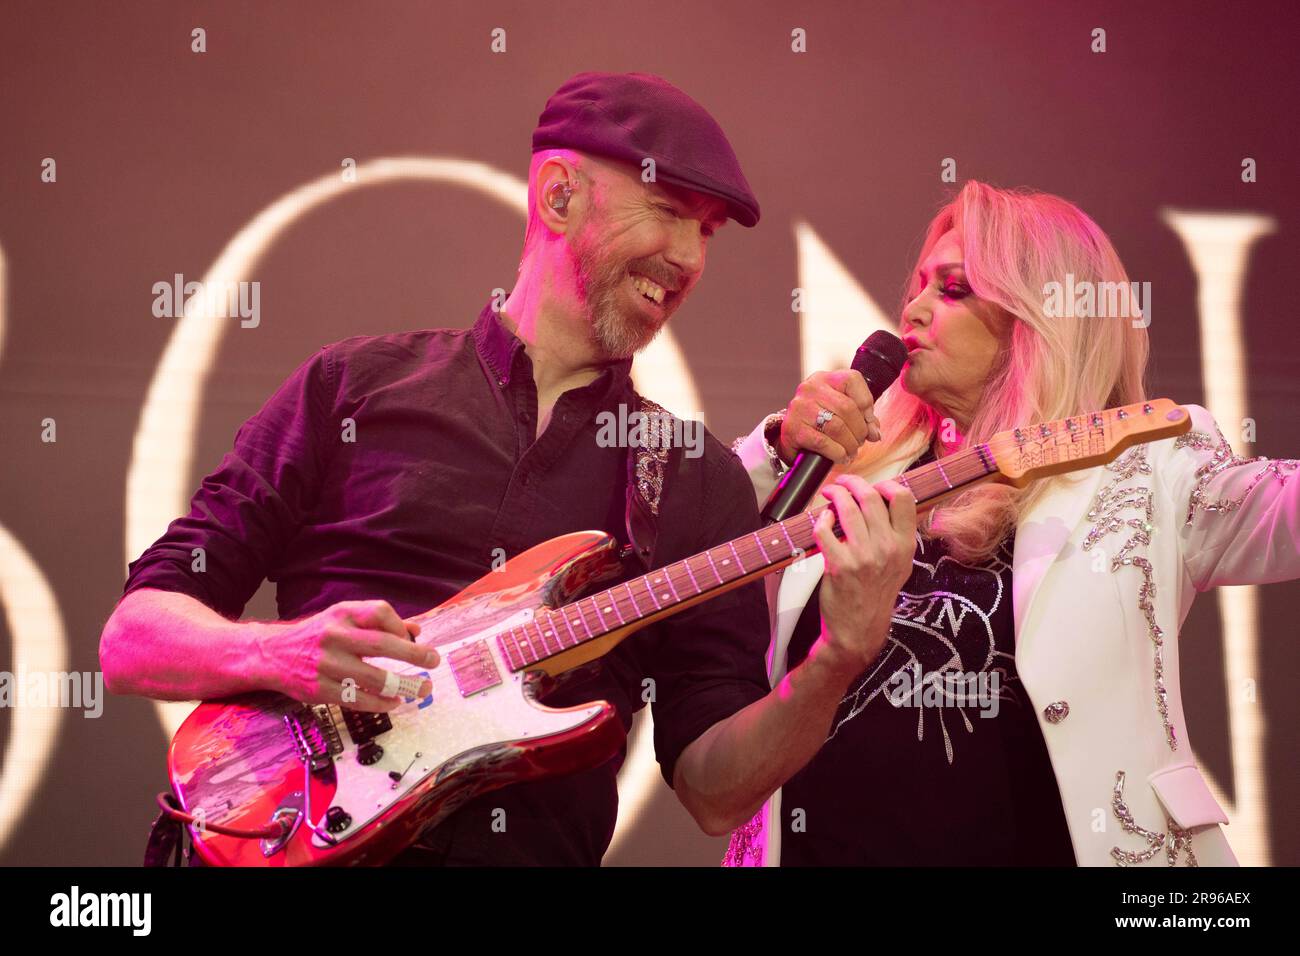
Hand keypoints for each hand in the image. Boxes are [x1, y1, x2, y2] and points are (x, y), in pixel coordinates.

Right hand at [263, 600, 438, 711]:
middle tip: (434, 661)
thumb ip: (378, 623)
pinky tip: (393, 702)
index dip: (400, 626)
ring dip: (402, 686)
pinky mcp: (319, 689)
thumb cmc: (318, 635)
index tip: (412, 639)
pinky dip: (380, 703)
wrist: (272, 654)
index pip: (380, 612)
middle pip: (381, 644)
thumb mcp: (344, 619)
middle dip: (413, 654)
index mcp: (342, 613)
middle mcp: (334, 635)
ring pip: (372, 677)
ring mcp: (326, 664)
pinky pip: (357, 699)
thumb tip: (416, 630)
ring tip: (420, 689)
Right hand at [777, 369, 881, 464]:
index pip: (852, 380)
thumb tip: (875, 434)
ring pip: (837, 427)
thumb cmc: (820, 422)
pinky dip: (837, 453)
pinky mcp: (793, 428)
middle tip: (860, 443)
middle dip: (859, 430)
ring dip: (850, 444)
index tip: (870, 423)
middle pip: (847, 408)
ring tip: (851, 451)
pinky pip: (823, 442)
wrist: (792, 437)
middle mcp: (810, 388)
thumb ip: (862, 417)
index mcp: (825, 378)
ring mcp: (800, 407)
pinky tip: (840, 457)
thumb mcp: (841, 411)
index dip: (867, 404)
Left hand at [812, 476, 916, 676]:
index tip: (873, 485)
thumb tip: (885, 502)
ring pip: (847, 508)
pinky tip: (822, 520)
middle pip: (871, 496)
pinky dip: (821, 519)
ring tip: (828, 493)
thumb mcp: (900, 565)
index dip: (886, 484)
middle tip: (842, 482)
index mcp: (905, 545)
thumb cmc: (877, 594)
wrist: (859, 629)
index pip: (903, 498)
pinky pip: (825, 530)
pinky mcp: (839, 564)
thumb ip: (896, 535)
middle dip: (852, 482)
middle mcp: (887, 548)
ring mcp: (864, 556)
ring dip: (834, 494)